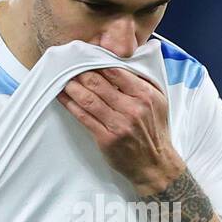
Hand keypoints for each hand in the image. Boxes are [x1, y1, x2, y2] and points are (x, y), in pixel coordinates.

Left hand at [56, 67, 183, 194]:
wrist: (155, 164)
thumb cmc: (155, 131)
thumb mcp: (158, 102)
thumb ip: (142, 82)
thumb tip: (122, 63)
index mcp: (145, 95)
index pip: (115, 71)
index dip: (97, 62)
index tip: (86, 57)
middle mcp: (132, 108)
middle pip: (98, 83)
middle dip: (80, 73)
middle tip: (70, 66)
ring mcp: (118, 124)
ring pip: (88, 99)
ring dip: (72, 87)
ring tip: (63, 79)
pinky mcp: (106, 138)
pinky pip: (84, 117)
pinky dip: (71, 105)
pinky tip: (63, 97)